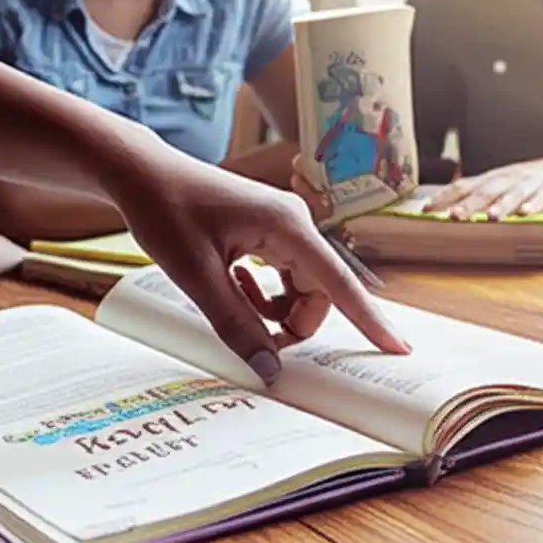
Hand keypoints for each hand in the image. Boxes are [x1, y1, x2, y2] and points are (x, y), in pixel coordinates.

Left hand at [111, 151, 409, 385]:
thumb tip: (269, 368)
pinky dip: (264, 293)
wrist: (143, 174)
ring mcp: (285, 226)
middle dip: (291, 323)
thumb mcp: (196, 277)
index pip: (339, 283)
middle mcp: (296, 223)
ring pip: (301, 288)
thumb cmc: (166, 212)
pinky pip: (286, 276)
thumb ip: (235, 324)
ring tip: (228, 298)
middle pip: (319, 293)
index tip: (398, 349)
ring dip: (274, 309)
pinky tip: (231, 282)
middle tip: (247, 336)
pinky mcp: (272, 231)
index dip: (369, 320)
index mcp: (287, 226)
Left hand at [424, 158, 542, 219]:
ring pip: (514, 193)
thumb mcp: (507, 185)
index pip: (465, 185)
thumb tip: (451, 209)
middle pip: (486, 190)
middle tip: (453, 217)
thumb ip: (484, 195)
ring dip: (501, 205)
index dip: (446, 197)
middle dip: (469, 204)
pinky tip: (527, 213)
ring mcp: (533, 181)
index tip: (426, 210)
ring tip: (490, 218)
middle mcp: (511, 177)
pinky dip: (535, 204)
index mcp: (496, 178)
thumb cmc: (535, 181)